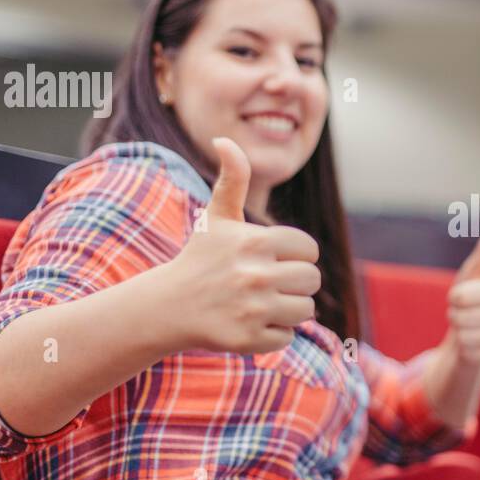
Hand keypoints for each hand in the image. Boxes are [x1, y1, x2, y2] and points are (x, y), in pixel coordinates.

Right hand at [156, 137, 320, 353]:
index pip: (309, 250)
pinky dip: (273, 333)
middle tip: (268, 283)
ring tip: (260, 303)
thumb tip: (224, 139)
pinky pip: (287, 337)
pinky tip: (248, 322)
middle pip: (312, 281)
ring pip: (305, 310)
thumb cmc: (200, 258)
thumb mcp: (217, 217)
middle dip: (295, 282)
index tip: (272, 258)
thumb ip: (232, 179)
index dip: (295, 255)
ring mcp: (253, 309)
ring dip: (288, 308)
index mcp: (256, 241)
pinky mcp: (249, 339)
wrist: (167, 306)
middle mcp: (256, 275)